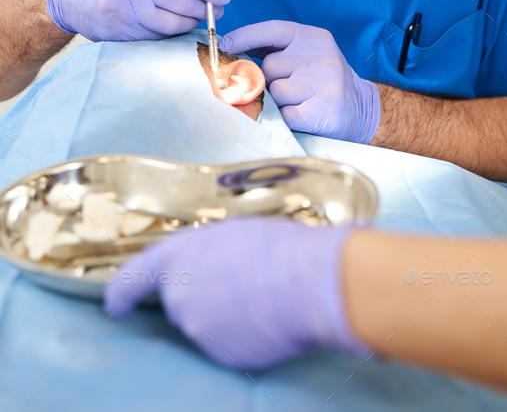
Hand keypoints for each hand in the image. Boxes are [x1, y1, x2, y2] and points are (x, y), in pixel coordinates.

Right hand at [45, 0, 231, 40]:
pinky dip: (171, 32)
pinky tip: (171, 22)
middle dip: (208, 8)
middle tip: (216, 7)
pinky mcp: (119, 30)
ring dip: (192, 21)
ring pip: (174, 24)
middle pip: (185, 2)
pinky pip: (158, 36)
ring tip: (196, 13)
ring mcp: (123, 7)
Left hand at [103, 217, 367, 368]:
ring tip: (262, 295)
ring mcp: (198, 330)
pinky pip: (226, 345)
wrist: (307, 282)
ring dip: (224, 314)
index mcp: (178, 256)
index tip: (115, 306)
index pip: (133, 278)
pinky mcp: (220, 356)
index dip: (121, 294)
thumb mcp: (233, 233)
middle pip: (179, 301)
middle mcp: (179, 296)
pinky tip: (266, 319)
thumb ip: (207, 253)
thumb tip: (211, 268)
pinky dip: (241, 335)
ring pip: (205, 324)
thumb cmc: (277, 247)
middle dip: (202, 294)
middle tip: (239, 281)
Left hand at [220, 21, 380, 143]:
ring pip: (274, 92)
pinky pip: (283, 115)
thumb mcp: (307, 54)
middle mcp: (321, 58)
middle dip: (269, 79)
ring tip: (299, 100)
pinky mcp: (321, 113)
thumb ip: (275, 50)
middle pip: (269, 67)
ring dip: (279, 100)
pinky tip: (303, 113)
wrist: (363, 109)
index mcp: (315, 38)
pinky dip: (287, 117)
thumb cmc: (324, 80)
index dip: (244, 36)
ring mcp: (323, 85)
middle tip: (288, 86)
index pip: (272, 30)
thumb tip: (233, 52)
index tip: (223, 45)